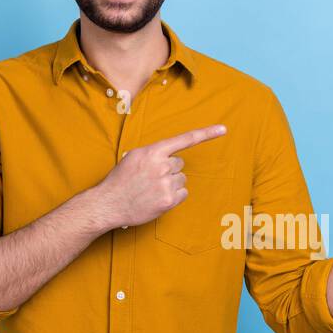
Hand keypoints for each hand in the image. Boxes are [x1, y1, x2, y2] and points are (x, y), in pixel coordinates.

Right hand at [92, 124, 228, 228]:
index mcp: (153, 151)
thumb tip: (167, 155)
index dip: (206, 133)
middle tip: (151, 178)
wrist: (109, 203)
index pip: (184, 140)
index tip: (223, 129)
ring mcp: (166, 184)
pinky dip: (173, 196)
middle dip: (169, 170)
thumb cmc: (120, 180)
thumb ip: (153, 153)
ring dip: (171, 183)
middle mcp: (162, 166)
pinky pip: (182, 194)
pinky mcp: (168, 200)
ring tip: (152, 189)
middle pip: (180, 164)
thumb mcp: (133, 157)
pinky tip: (158, 198)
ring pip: (181, 179)